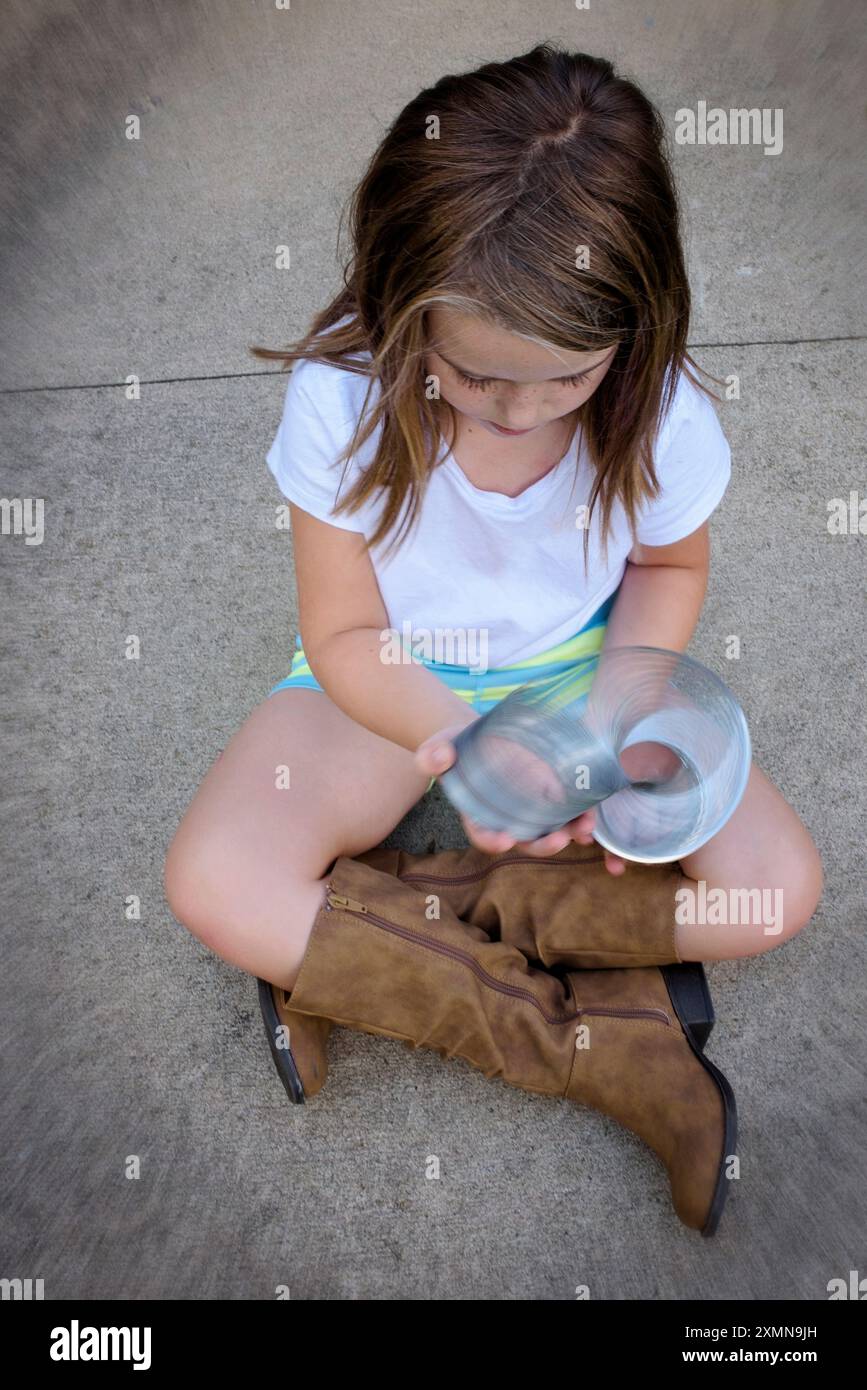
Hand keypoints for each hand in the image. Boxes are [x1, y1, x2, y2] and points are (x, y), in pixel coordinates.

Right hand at [414, 726, 620, 862]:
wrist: (483, 732)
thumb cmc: (457, 745)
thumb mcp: (440, 746)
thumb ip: (434, 754)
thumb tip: (438, 758)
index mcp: (478, 815)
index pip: (483, 835)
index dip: (492, 841)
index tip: (504, 840)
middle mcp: (507, 819)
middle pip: (525, 841)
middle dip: (542, 845)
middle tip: (558, 840)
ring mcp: (531, 811)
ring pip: (552, 831)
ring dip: (570, 834)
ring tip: (584, 828)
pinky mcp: (550, 797)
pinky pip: (567, 813)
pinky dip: (581, 816)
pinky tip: (593, 812)